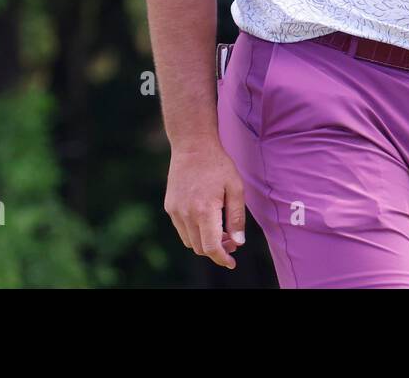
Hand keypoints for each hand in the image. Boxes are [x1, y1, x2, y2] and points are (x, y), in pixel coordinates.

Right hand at [164, 139, 246, 269]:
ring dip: (204, 242)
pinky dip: (194, 232)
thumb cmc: (218, 165)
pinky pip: (182, 229)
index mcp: (205, 210)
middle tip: (231, 240)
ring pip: (189, 241)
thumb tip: (238, 242)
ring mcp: (175, 211)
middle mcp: (186, 214)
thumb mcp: (235, 188)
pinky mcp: (170, 207)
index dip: (222, 259)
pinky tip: (207, 218)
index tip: (232, 262)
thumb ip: (236, 217)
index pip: (211, 247)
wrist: (192, 146)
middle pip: (200, 248)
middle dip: (217, 250)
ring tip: (220, 229)